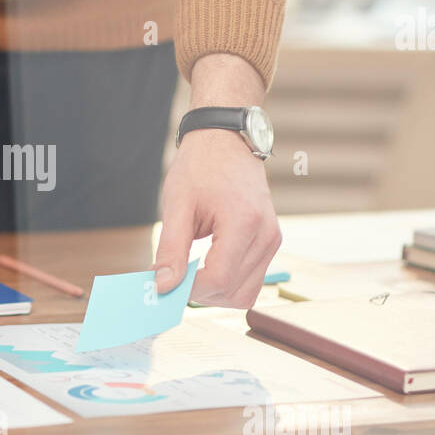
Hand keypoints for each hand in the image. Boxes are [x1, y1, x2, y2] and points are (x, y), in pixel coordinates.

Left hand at [153, 54, 280, 308]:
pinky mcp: (270, 242)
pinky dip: (227, 283)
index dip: (189, 289)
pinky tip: (204, 265)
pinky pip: (251, 281)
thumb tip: (162, 287)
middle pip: (233, 292)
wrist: (226, 140)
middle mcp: (266, 235)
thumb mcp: (177, 206)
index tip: (165, 284)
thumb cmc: (200, 168)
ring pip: (245, 294)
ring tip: (189, 272)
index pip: (218, 278)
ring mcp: (272, 240)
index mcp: (244, 222)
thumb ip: (170, 250)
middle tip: (173, 278)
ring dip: (214, 293)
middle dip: (200, 294)